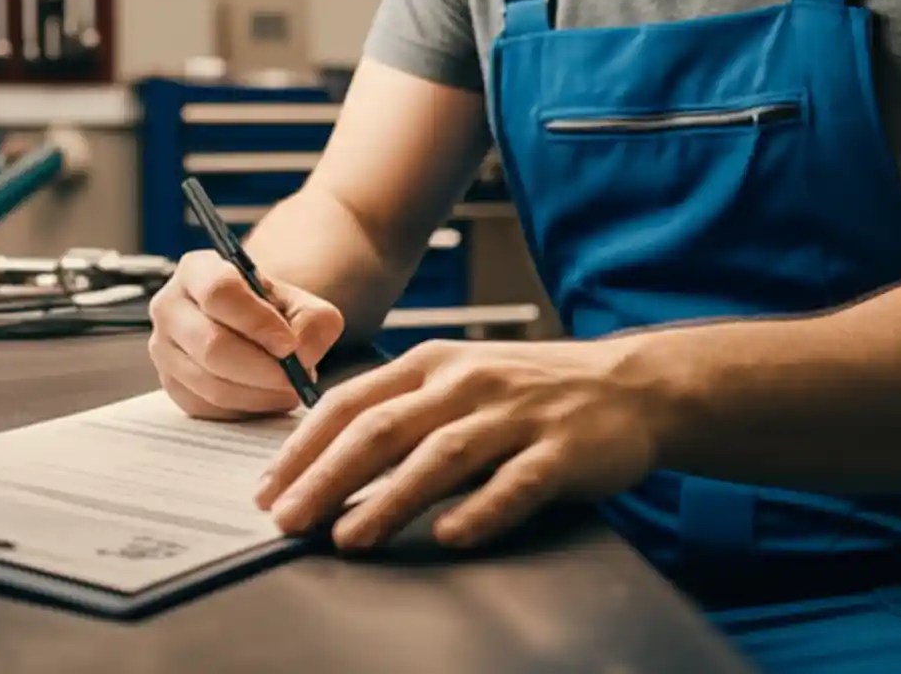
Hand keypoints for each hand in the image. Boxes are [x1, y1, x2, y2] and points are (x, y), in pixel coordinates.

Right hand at [148, 250, 344, 419]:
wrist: (252, 331)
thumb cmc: (276, 313)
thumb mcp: (305, 306)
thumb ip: (313, 324)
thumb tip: (299, 356)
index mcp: (198, 270)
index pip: (218, 293)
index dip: (256, 323)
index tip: (288, 345)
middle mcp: (169, 306)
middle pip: (211, 345)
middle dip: (261, 369)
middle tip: (294, 379)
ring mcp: (163, 349)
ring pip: (210, 383)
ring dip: (258, 393)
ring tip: (288, 388)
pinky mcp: (171, 385)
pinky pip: (208, 407)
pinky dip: (244, 409)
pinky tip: (265, 396)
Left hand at [255, 338, 693, 549]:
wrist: (633, 385)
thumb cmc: (529, 390)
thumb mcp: (459, 379)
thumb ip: (401, 408)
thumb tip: (324, 457)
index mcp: (433, 363)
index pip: (352, 401)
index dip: (304, 446)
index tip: (267, 487)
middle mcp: (468, 382)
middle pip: (384, 429)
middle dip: (327, 477)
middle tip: (287, 519)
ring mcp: (517, 414)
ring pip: (441, 456)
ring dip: (389, 500)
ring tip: (349, 538)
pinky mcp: (563, 450)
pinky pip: (517, 483)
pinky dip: (483, 509)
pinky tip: (452, 535)